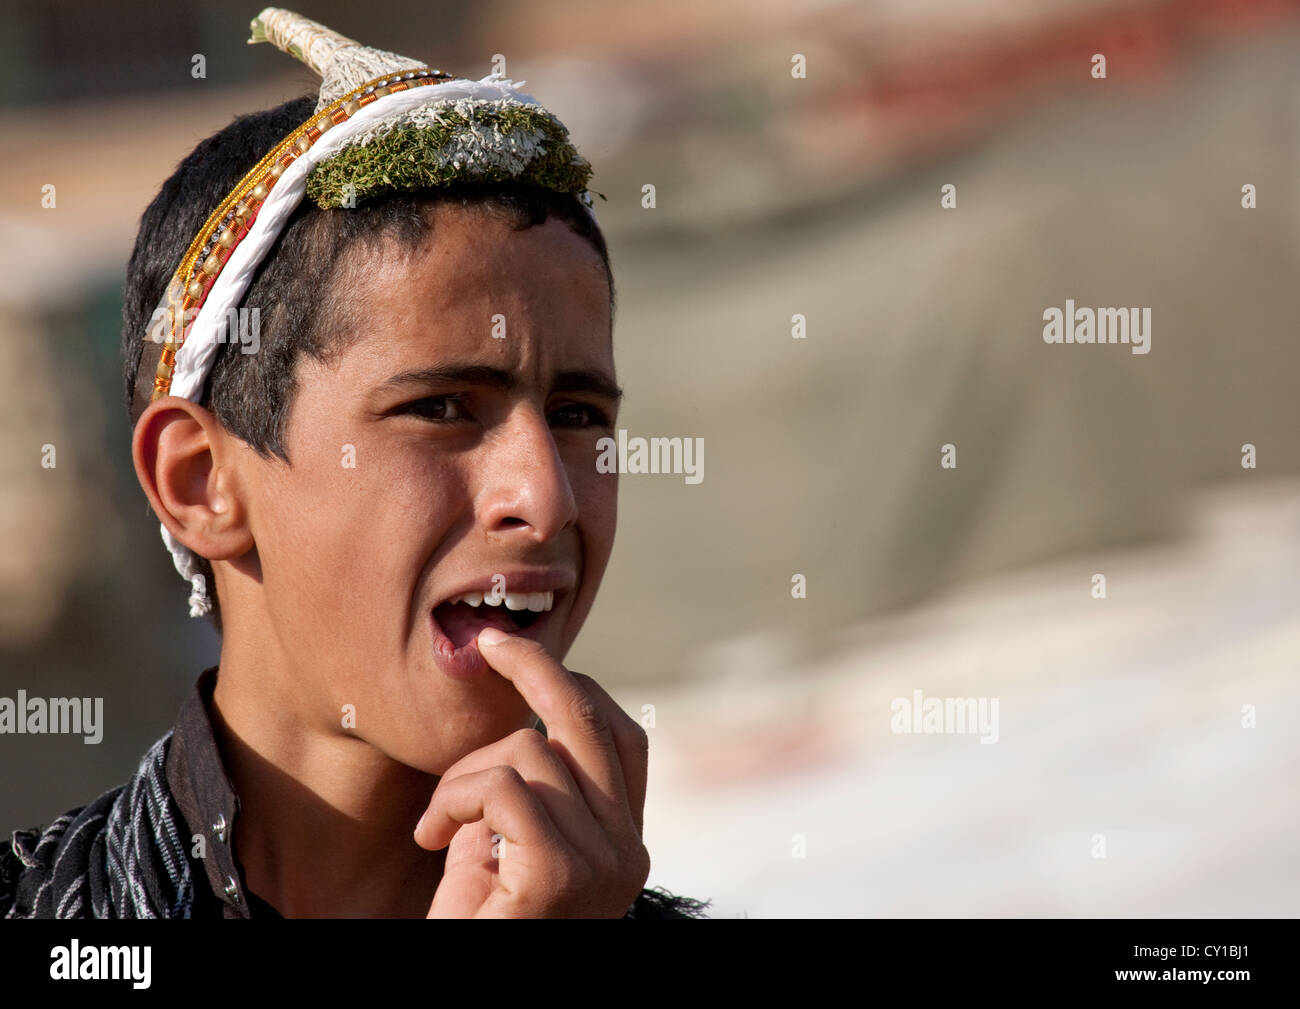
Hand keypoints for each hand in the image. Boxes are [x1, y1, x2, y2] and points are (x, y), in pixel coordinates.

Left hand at [413, 627, 651, 916]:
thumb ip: (523, 790)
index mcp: (625, 841)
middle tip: (487, 643)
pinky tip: (433, 836)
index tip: (516, 656)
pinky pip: (503, 788)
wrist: (463, 987)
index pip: (619, 735)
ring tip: (436, 822)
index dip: (571, 684)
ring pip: (528, 753)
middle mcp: (629, 851)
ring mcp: (602, 865)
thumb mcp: (503, 847)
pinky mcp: (561, 879)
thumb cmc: (475, 928)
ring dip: (460, 776)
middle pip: (589, 720)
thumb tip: (517, 709)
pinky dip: (456, 799)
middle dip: (534, 667)